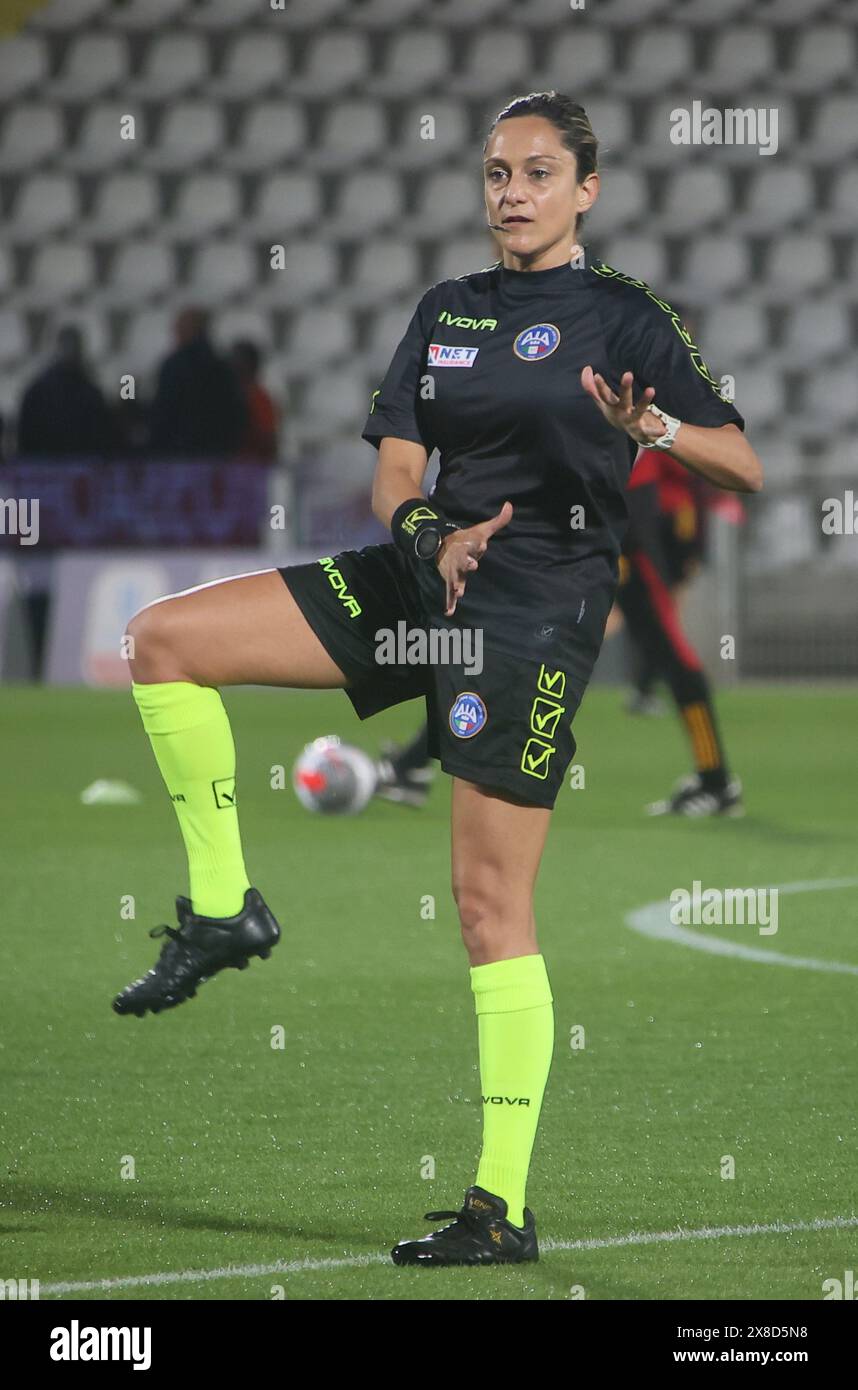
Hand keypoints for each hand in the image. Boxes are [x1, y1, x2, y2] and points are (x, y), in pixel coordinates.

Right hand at [436, 501, 512, 615]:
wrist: (441, 545)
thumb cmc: (466, 539)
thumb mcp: (482, 530)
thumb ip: (498, 521)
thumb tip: (509, 505)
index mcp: (468, 545)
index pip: (473, 544)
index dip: (477, 544)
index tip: (482, 544)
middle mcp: (460, 558)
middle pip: (463, 561)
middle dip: (467, 563)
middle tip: (472, 566)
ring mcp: (454, 570)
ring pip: (455, 577)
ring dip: (456, 584)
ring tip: (459, 592)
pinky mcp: (450, 580)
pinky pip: (448, 592)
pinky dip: (449, 602)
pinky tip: (450, 612)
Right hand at [581, 366, 672, 445]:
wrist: (633, 434)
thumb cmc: (618, 414)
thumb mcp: (605, 402)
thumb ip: (594, 388)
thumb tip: (586, 368)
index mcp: (611, 407)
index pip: (603, 395)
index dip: (599, 386)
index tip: (597, 375)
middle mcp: (620, 414)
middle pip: (622, 400)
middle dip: (625, 388)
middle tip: (628, 374)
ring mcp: (631, 423)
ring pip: (638, 412)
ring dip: (644, 401)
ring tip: (651, 389)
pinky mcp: (642, 432)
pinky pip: (649, 432)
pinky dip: (655, 432)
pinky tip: (663, 430)